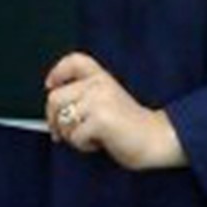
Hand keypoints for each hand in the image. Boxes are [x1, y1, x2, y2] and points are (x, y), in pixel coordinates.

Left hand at [44, 53, 186, 171]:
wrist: (155, 138)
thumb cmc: (130, 125)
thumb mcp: (107, 100)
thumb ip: (85, 96)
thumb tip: (53, 111)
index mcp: (102, 77)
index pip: (74, 61)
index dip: (57, 72)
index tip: (51, 85)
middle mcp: (99, 84)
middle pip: (55, 98)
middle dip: (53, 119)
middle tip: (60, 133)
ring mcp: (99, 101)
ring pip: (62, 119)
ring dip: (71, 135)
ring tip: (89, 137)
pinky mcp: (100, 119)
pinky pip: (75, 136)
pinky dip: (83, 146)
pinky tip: (99, 143)